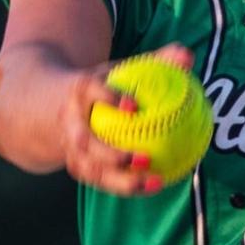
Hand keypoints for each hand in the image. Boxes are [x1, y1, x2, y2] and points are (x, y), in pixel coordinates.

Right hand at [57, 43, 194, 196]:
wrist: (58, 103)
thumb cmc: (105, 83)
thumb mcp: (125, 68)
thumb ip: (157, 60)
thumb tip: (187, 57)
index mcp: (80, 91)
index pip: (91, 93)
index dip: (109, 99)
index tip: (135, 107)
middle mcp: (71, 121)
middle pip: (85, 142)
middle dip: (112, 154)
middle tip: (146, 158)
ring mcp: (70, 147)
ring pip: (91, 168)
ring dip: (121, 180)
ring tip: (155, 181)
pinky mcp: (77, 165)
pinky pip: (100, 181)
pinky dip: (126, 186)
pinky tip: (155, 185)